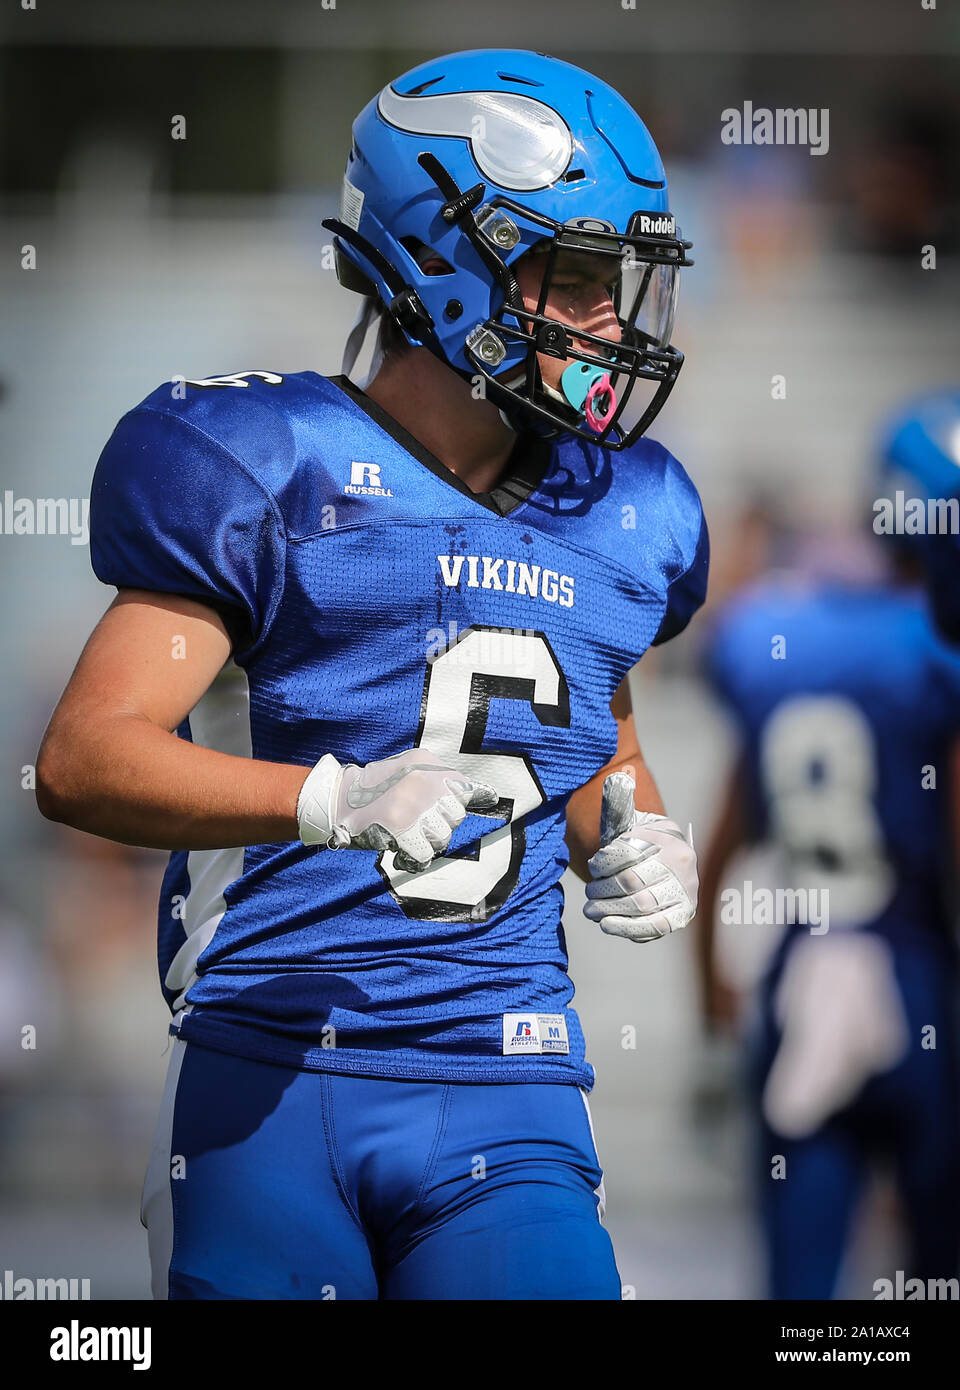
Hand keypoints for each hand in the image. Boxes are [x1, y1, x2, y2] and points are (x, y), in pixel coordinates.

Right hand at [297, 747, 497, 871]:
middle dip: (439, 826)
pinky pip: (425, 854)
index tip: (448, 810)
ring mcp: (412, 803)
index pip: (466, 789)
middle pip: (455, 816)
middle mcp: (424, 780)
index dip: (458, 805)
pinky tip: (401, 853)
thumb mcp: (412, 770)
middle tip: (416, 824)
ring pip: (442, 837)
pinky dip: (415, 858)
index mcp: (428, 763)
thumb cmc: (379, 789)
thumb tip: (491, 796)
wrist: (337, 799)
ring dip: (426, 843)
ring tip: (406, 837)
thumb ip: (446, 780)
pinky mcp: (399, 827)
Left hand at [583, 770, 697, 941]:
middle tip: (589, 892)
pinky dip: (626, 928)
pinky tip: (606, 924)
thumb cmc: (640, 843)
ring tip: (591, 909)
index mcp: (669, 838)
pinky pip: (653, 928)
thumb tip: (618, 778)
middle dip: (602, 888)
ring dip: (608, 908)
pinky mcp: (681, 916)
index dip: (604, 862)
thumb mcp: (630, 822)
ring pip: (640, 906)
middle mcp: (684, 865)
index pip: (629, 852)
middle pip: (631, 881)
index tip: (593, 864)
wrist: (667, 865)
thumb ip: (620, 803)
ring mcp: (686, 892)